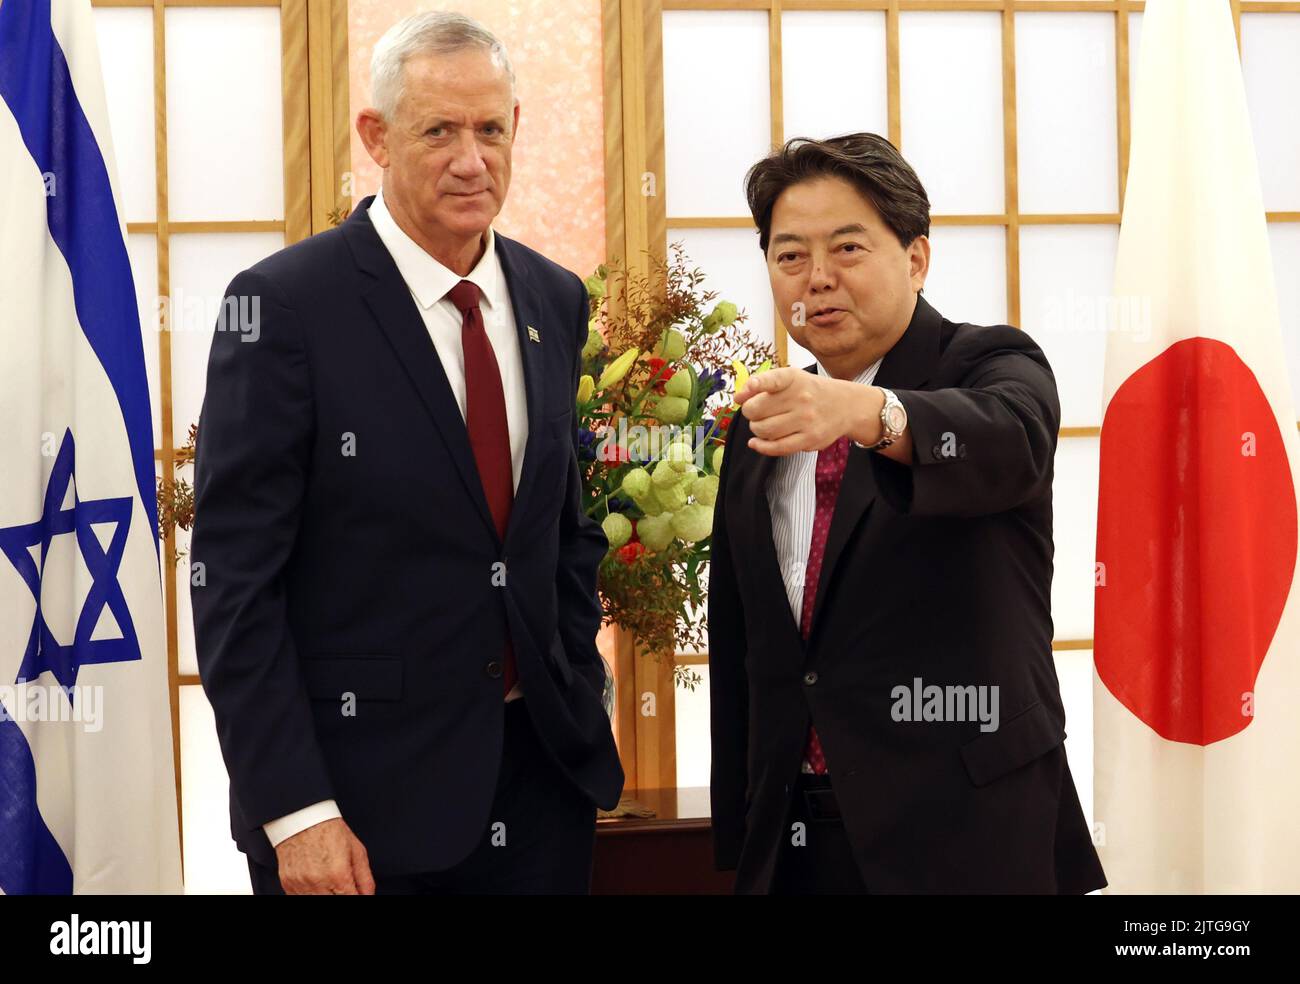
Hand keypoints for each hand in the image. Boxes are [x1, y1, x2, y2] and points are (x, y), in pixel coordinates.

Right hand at [274, 817, 375, 894]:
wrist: (303, 819)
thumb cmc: (330, 832)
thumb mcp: (357, 851)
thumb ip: (365, 879)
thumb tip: (368, 896)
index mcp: (338, 874)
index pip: (351, 899)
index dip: (355, 897)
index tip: (355, 892)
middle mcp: (318, 882)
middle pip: (333, 902)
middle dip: (340, 894)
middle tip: (342, 885)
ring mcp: (301, 885)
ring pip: (316, 902)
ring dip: (325, 895)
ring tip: (329, 881)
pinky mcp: (288, 884)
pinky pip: (299, 898)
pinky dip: (310, 894)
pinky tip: (316, 882)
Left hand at [737, 367, 882, 455]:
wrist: (845, 406)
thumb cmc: (809, 392)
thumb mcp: (790, 379)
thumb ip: (762, 385)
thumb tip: (738, 398)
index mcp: (794, 379)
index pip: (773, 379)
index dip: (757, 384)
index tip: (750, 387)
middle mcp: (801, 398)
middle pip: (757, 410)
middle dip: (749, 412)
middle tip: (755, 412)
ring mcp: (806, 420)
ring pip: (764, 430)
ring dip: (756, 429)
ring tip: (761, 425)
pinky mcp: (809, 439)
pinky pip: (777, 447)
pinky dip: (761, 446)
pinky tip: (756, 442)